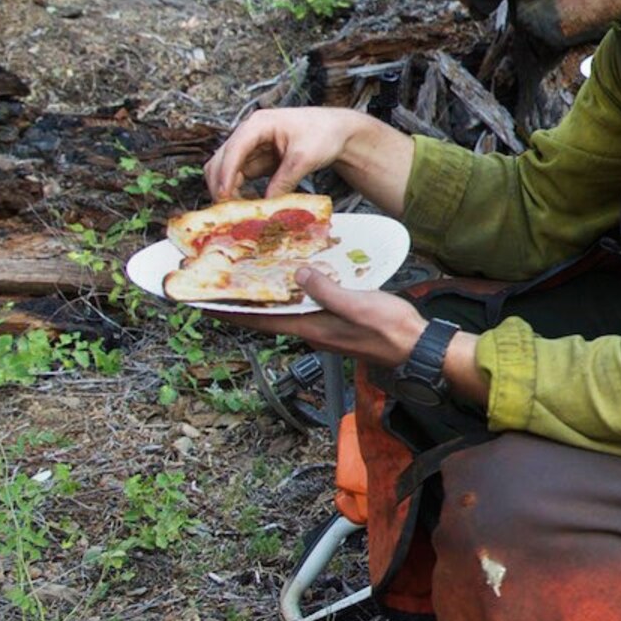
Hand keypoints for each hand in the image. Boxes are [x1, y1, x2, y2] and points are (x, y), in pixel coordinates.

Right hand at [206, 106, 366, 201]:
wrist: (338, 131)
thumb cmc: (323, 133)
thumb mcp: (305, 158)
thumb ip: (285, 180)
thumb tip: (267, 203)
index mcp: (259, 124)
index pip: (234, 149)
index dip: (226, 173)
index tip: (223, 195)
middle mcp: (249, 134)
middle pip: (221, 160)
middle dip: (221, 184)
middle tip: (228, 210)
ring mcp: (251, 148)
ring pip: (227, 171)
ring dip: (228, 190)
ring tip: (239, 211)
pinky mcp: (257, 160)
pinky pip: (240, 177)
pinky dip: (240, 191)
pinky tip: (248, 205)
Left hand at [220, 271, 429, 364]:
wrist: (418, 346)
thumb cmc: (391, 329)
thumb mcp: (357, 304)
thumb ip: (326, 290)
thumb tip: (299, 274)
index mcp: (310, 328)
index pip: (260, 320)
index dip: (230, 311)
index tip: (202, 303)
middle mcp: (311, 330)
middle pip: (268, 315)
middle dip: (243, 300)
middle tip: (222, 281)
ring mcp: (324, 327)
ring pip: (286, 310)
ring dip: (267, 296)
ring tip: (252, 275)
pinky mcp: (338, 322)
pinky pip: (306, 306)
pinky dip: (294, 293)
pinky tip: (297, 278)